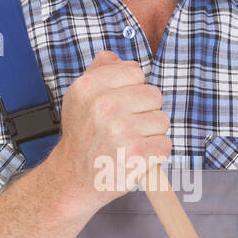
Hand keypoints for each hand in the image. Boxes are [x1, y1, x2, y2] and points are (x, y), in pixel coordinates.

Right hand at [50, 51, 171, 211]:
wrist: (72, 178)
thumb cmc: (82, 138)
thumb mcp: (79, 98)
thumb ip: (99, 71)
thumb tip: (119, 58)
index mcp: (89, 87)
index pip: (136, 72)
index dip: (133, 90)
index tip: (120, 105)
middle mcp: (103, 106)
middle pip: (154, 95)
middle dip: (145, 111)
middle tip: (125, 127)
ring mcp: (120, 131)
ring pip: (162, 120)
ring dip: (150, 134)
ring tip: (129, 143)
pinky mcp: (135, 154)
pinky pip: (165, 144)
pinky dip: (155, 153)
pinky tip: (136, 156)